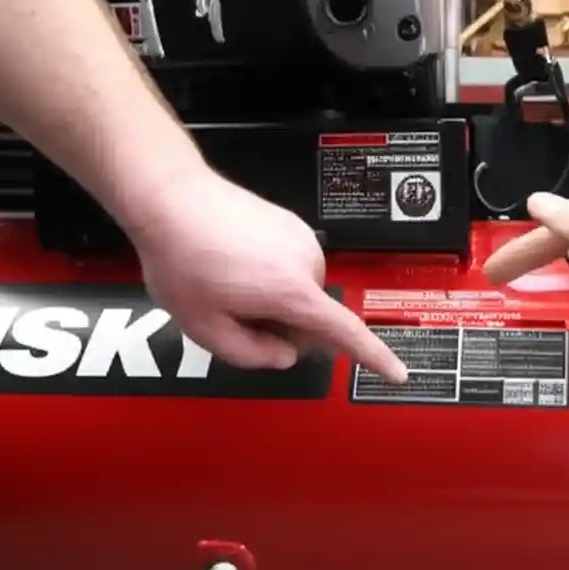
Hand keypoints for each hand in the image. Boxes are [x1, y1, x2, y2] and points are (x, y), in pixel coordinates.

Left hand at [124, 170, 407, 381]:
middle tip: (233, 314)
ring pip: (300, 293)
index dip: (374, 357)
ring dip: (273, 300)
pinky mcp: (291, 225)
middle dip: (280, 327)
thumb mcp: (204, 326)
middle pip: (311, 318)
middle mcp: (306, 261)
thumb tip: (283, 356)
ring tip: (228, 283)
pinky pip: (291, 267)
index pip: (345, 332)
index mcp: (291, 290)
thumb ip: (249, 354)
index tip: (397, 372)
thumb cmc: (183, 255)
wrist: (171, 197)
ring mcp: (300, 239)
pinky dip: (270, 277)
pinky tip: (234, 266)